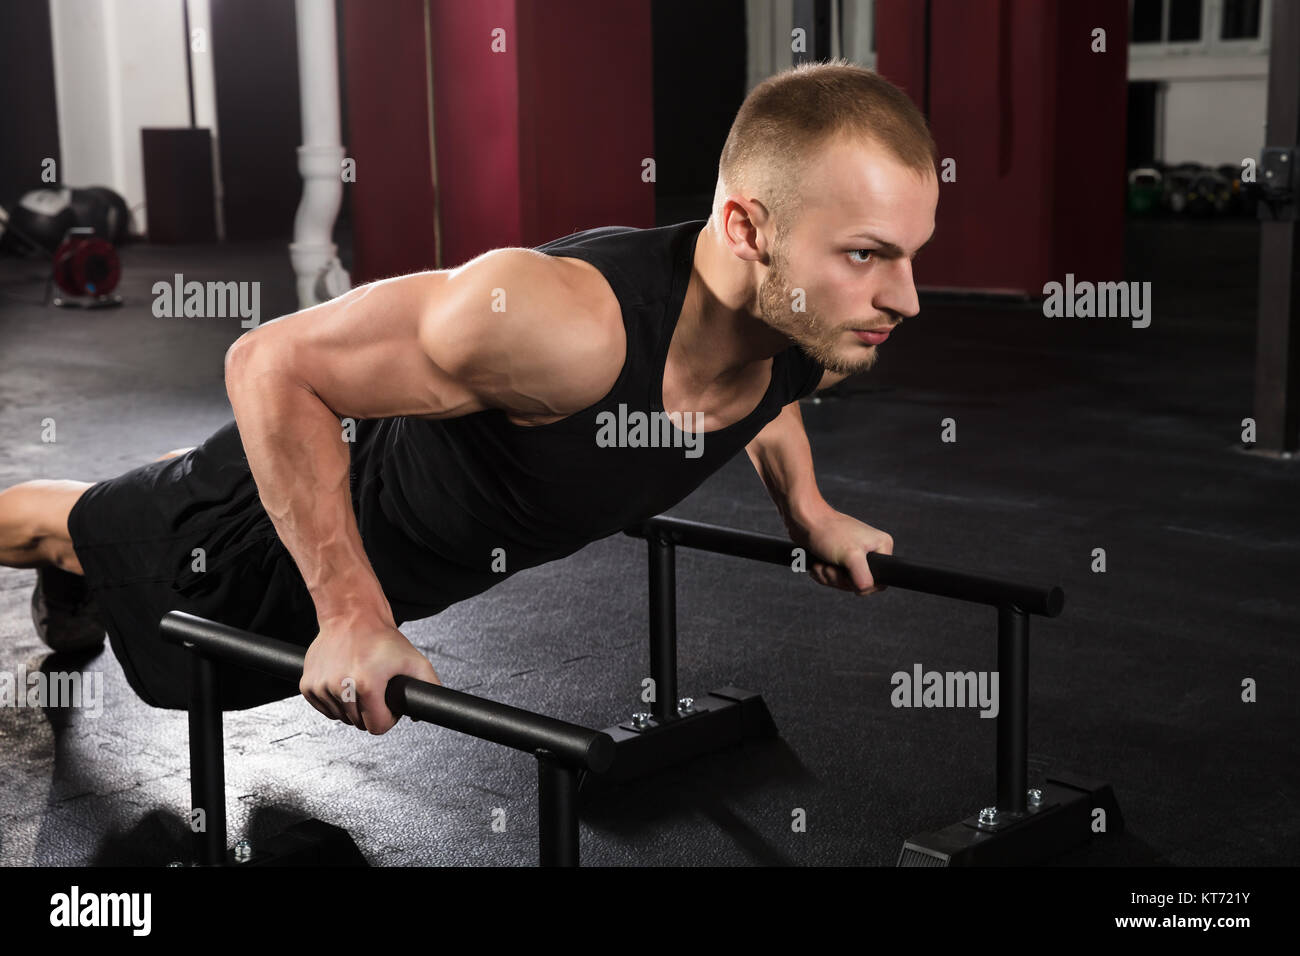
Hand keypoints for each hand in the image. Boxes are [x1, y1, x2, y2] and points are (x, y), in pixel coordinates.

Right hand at [300, 615, 441, 734]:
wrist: (351, 616)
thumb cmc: (380, 638)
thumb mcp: (414, 660)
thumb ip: (430, 687)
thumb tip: (423, 712)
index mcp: (366, 684)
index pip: (377, 727)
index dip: (387, 717)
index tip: (387, 704)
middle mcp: (340, 687)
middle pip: (358, 724)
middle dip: (369, 711)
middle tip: (374, 688)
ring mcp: (321, 686)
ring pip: (340, 717)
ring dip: (351, 706)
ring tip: (358, 682)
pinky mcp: (307, 685)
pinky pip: (324, 709)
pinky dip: (334, 701)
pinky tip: (343, 683)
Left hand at [790, 506, 893, 595]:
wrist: (804, 521)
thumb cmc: (828, 531)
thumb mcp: (851, 555)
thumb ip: (863, 575)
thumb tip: (866, 588)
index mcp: (881, 546)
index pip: (880, 581)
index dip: (862, 585)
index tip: (849, 576)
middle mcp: (870, 550)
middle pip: (859, 584)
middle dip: (840, 579)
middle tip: (830, 567)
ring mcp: (854, 555)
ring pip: (844, 582)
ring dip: (829, 576)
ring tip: (823, 563)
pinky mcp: (839, 557)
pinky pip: (834, 577)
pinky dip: (824, 574)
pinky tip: (818, 564)